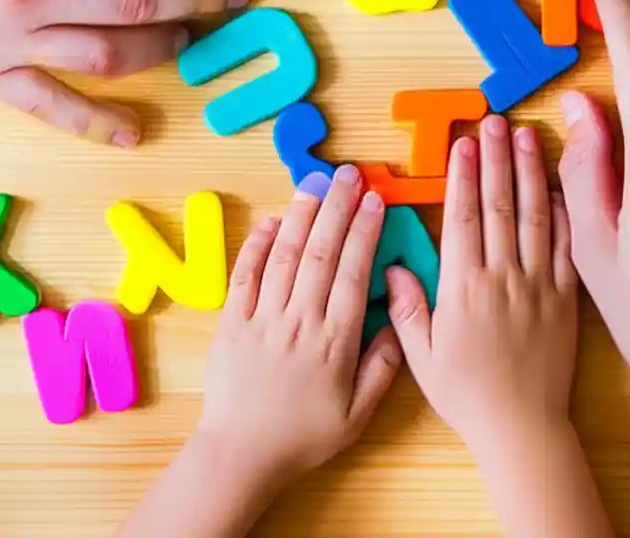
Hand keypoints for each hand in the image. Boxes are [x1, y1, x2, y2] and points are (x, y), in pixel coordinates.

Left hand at [197, 166, 402, 487]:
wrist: (241, 455)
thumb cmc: (304, 438)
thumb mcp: (357, 415)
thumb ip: (381, 369)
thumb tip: (397, 326)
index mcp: (336, 341)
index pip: (354, 272)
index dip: (365, 232)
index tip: (376, 201)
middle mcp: (300, 321)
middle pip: (322, 253)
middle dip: (337, 208)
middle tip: (349, 175)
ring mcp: (263, 319)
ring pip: (285, 256)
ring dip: (302, 216)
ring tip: (316, 183)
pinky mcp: (232, 324)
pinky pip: (246, 276)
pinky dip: (258, 245)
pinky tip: (274, 221)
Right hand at [388, 115, 577, 445]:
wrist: (524, 429)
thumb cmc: (467, 397)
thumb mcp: (422, 359)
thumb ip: (407, 310)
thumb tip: (393, 266)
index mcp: (465, 290)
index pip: (465, 218)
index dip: (464, 175)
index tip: (463, 143)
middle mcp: (504, 279)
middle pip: (500, 206)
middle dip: (497, 159)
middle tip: (495, 122)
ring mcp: (540, 285)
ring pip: (535, 216)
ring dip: (530, 172)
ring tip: (527, 136)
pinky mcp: (567, 298)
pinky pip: (567, 246)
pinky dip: (564, 212)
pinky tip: (560, 184)